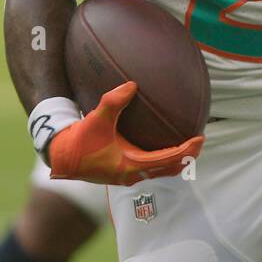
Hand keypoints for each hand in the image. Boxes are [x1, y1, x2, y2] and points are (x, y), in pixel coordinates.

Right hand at [48, 81, 203, 184]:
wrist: (60, 156)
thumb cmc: (79, 140)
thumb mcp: (96, 119)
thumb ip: (113, 102)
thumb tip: (131, 85)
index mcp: (130, 166)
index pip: (168, 159)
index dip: (187, 150)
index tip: (200, 138)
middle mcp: (132, 175)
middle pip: (170, 169)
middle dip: (187, 157)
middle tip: (199, 142)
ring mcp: (127, 177)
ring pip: (160, 172)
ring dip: (176, 160)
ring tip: (187, 145)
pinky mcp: (122, 173)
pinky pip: (150, 170)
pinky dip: (163, 161)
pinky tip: (163, 147)